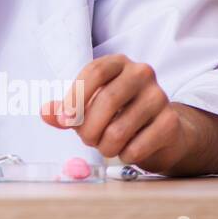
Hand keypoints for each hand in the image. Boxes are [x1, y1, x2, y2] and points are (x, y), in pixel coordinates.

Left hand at [40, 54, 189, 172]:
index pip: (95, 72)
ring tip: (105, 147)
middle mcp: (141, 73)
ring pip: (121, 128)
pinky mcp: (171, 122)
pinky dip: (125, 155)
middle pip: (108, 99)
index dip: (76, 96)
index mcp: (117, 63)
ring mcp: (159, 96)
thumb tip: (46, 113)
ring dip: (105, 146)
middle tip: (85, 140)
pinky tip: (126, 152)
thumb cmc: (117, 114)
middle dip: (89, 128)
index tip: (64, 119)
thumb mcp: (88, 107)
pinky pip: (139, 146)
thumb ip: (66, 110)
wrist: (160, 131)